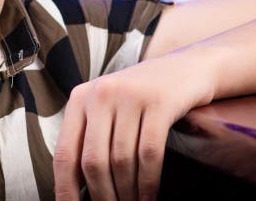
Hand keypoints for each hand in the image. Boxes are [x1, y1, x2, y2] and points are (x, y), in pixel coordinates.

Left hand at [53, 50, 213, 200]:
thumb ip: (91, 137)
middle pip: (94, 161)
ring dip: (128, 193)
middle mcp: (102, 93)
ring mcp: (131, 95)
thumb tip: (76, 189)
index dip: (66, 189)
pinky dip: (149, 182)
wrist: (189, 67)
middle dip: (103, 196)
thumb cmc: (145, 96)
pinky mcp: (160, 101)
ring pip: (122, 161)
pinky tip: (150, 196)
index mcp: (81, 97)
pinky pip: (149, 153)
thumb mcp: (110, 107)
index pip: (65, 153)